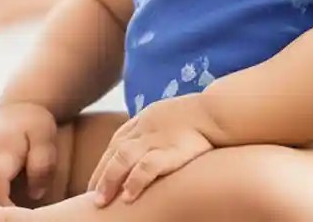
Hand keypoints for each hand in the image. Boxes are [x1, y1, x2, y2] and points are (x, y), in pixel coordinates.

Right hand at [0, 102, 58, 205]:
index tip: (17, 212)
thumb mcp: (46, 140)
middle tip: (18, 212)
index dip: (4, 202)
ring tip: (12, 205)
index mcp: (4, 150)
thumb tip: (35, 194)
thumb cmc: (35, 125)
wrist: (19, 108)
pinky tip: (3, 198)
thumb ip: (41, 166)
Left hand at [89, 94, 217, 205]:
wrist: (220, 110)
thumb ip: (156, 129)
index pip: (116, 143)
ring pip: (123, 158)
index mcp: (144, 120)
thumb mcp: (170, 116)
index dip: (103, 163)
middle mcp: (145, 128)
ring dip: (110, 179)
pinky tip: (128, 196)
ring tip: (102, 201)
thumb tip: (149, 151)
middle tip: (92, 198)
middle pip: (115, 152)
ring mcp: (157, 138)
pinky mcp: (173, 150)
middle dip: (101, 175)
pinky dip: (136, 180)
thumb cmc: (201, 116)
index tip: (95, 182)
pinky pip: (148, 166)